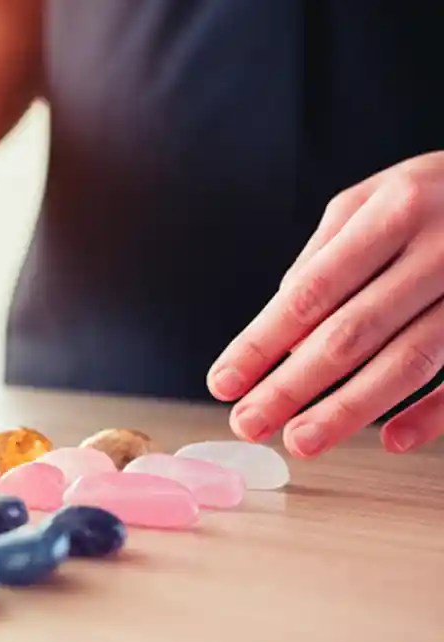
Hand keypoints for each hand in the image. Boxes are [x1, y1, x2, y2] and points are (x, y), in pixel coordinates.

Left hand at [208, 151, 443, 456]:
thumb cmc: (438, 194)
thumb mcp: (376, 198)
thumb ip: (324, 257)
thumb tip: (282, 334)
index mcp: (395, 211)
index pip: (311, 292)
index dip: (262, 343)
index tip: (223, 383)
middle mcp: (441, 248)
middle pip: (353, 332)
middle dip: (293, 386)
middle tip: (249, 424)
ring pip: (410, 361)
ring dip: (349, 409)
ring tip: (301, 441)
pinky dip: (432, 414)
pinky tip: (390, 440)